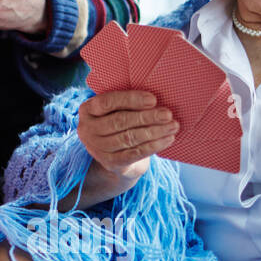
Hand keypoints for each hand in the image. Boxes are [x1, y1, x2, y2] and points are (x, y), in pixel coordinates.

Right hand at [75, 90, 177, 204]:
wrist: (115, 155)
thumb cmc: (119, 123)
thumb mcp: (115, 110)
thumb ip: (126, 102)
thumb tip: (155, 98)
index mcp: (87, 109)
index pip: (108, 102)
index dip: (131, 100)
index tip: (153, 99)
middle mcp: (87, 129)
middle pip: (120, 121)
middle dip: (147, 117)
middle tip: (168, 114)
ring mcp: (97, 148)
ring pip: (129, 138)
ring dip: (155, 132)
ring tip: (173, 126)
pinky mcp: (110, 162)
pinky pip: (135, 153)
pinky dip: (154, 146)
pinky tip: (168, 140)